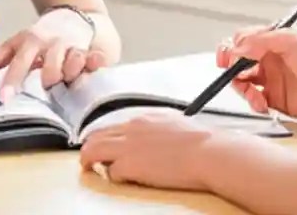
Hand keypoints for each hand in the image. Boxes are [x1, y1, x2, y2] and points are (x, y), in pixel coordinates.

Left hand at [0, 9, 109, 99]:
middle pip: (50, 69)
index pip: (18, 63)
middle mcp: (52, 44)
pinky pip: (95, 59)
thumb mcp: (17, 44)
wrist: (73, 17)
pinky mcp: (91, 51)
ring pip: (72, 64)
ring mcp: (73, 47)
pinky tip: (93, 64)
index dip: (12, 81)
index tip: (4, 99)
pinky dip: (94, 63)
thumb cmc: (41, 37)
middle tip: (48, 82)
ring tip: (68, 78)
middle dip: (49, 78)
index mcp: (31, 42)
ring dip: (69, 74)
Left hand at [79, 109, 235, 190]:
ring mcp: (128, 145)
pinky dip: (113, 177)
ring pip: (92, 150)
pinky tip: (122, 179)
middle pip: (96, 135)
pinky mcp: (129, 164)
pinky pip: (111, 172)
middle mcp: (132, 127)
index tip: (104, 145)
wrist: (209, 153)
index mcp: (145, 117)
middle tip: (88, 158)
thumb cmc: (202, 142)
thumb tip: (153, 136)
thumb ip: (158, 128)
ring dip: (89, 159)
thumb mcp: (176, 124)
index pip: (113, 125)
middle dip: (89, 147)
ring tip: (88, 168)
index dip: (105, 137)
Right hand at [219, 26, 296, 121]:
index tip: (229, 57)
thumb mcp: (292, 41)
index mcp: (275, 41)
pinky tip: (262, 103)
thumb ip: (261, 41)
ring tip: (253, 93)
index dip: (233, 48)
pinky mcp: (277, 100)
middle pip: (239, 62)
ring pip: (244, 82)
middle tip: (233, 74)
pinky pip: (255, 101)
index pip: (244, 40)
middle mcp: (272, 60)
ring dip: (242, 87)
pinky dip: (253, 102)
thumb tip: (236, 47)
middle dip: (232, 68)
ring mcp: (273, 80)